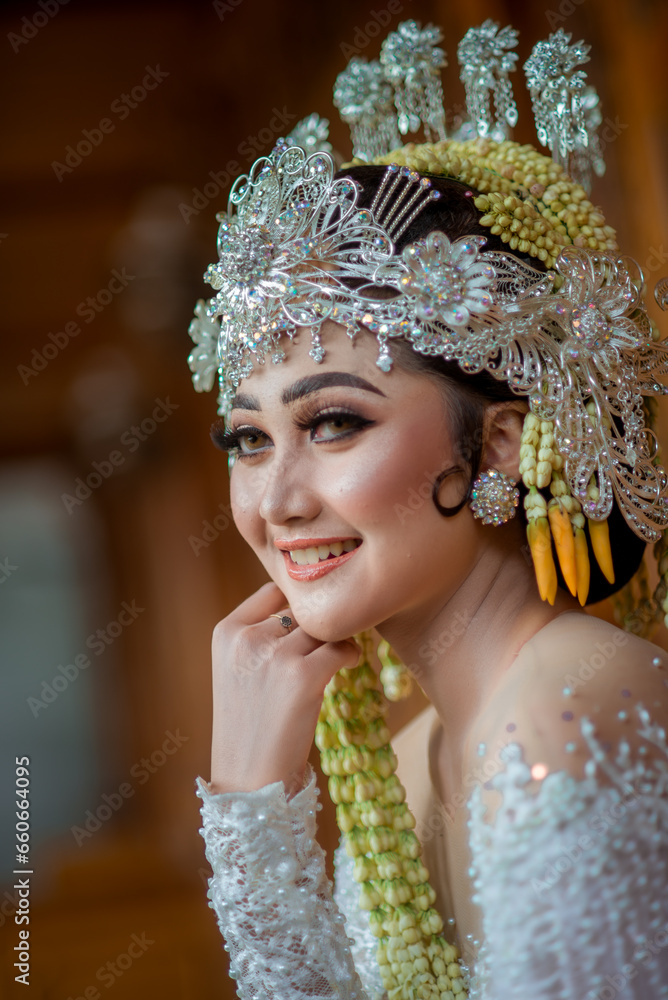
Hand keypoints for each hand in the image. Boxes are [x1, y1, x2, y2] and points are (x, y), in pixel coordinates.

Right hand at [209, 582, 359, 795]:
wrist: (250, 784)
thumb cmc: (249, 730)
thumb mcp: (238, 673)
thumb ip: (262, 638)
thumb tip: (310, 610)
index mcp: (226, 633)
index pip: (273, 592)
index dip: (297, 606)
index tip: (309, 626)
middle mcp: (247, 638)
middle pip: (302, 611)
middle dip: (317, 629)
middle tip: (327, 649)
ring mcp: (274, 655)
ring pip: (323, 628)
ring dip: (336, 640)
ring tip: (335, 659)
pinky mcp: (303, 676)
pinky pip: (341, 648)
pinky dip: (350, 655)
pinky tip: (346, 667)